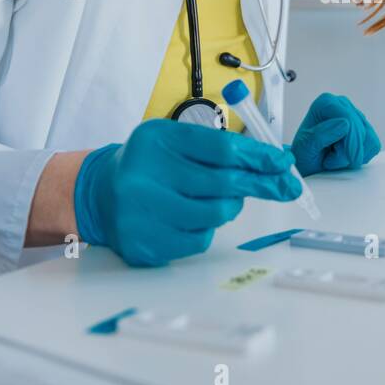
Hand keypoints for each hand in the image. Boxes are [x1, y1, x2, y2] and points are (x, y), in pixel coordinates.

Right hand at [73, 118, 300, 265]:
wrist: (99, 193)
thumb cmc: (149, 165)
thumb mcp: (176, 141)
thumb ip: (220, 147)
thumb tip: (275, 162)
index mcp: (156, 140)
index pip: (221, 149)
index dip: (258, 157)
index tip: (283, 162)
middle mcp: (143, 175)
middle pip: (223, 182)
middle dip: (261, 184)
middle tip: (285, 186)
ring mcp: (140, 213)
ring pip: (216, 214)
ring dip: (229, 206)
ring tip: (218, 198)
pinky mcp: (143, 245)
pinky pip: (199, 239)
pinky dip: (205, 228)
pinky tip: (189, 217)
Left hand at [290, 93, 380, 176]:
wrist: (309, 164)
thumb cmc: (304, 155)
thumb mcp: (305, 148)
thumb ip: (320, 135)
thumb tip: (344, 123)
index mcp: (325, 103)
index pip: (349, 119)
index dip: (350, 142)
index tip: (344, 158)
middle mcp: (342, 105)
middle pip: (360, 131)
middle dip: (347, 152)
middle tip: (330, 159)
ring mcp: (354, 116)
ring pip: (369, 139)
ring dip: (353, 155)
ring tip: (335, 156)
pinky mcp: (364, 128)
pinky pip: (373, 144)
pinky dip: (361, 156)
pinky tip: (345, 156)